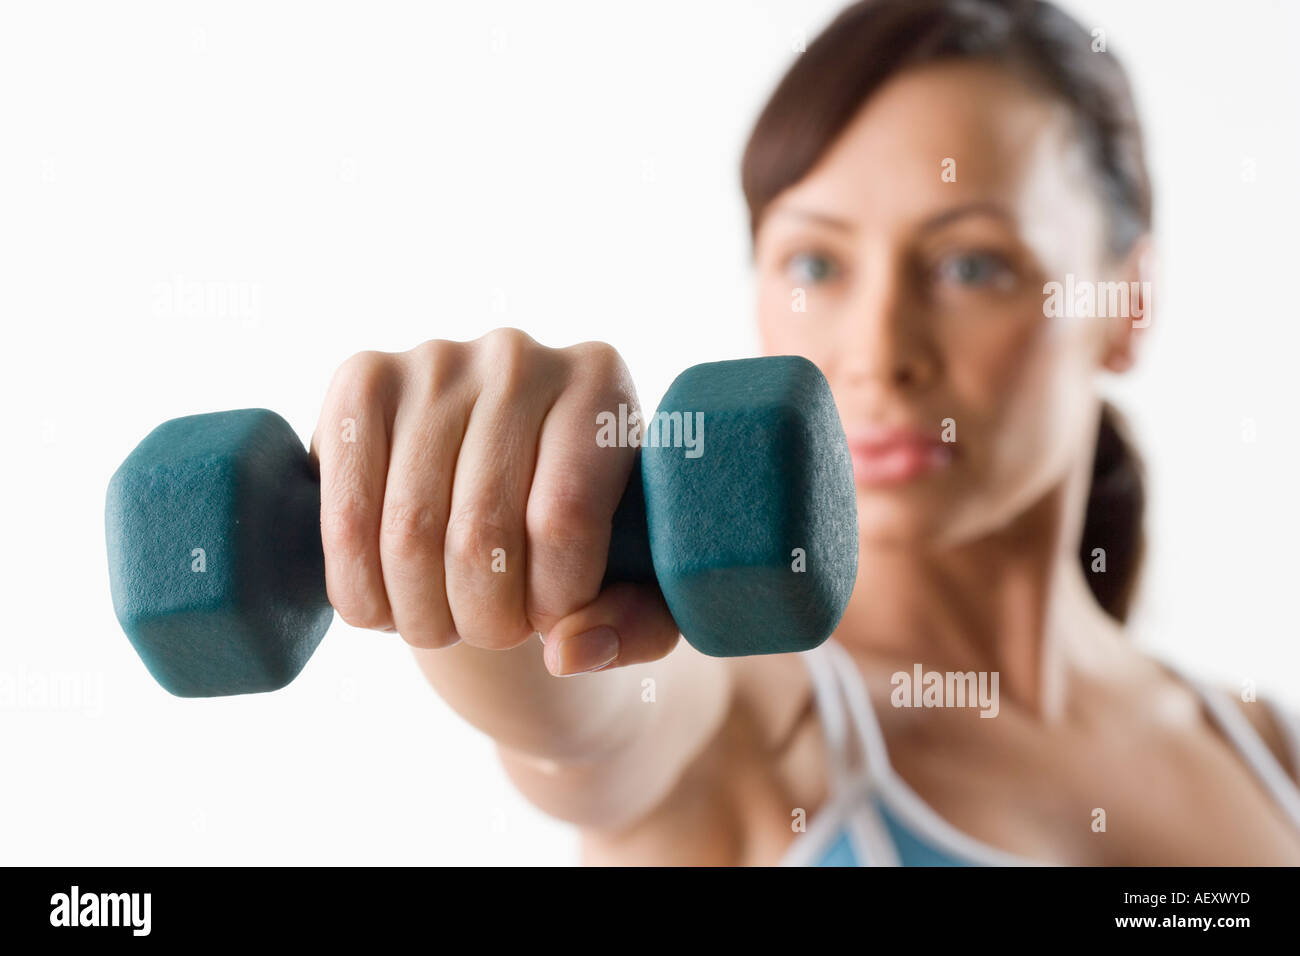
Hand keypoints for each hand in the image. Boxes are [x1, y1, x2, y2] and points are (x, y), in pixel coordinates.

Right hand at [311, 328, 679, 674]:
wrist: (493, 482)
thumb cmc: (580, 535)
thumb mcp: (637, 584)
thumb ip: (636, 626)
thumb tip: (567, 649)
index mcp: (600, 385)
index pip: (563, 519)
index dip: (550, 600)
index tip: (551, 621)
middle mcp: (518, 356)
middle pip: (480, 532)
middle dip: (484, 619)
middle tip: (494, 633)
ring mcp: (432, 362)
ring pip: (408, 532)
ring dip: (422, 615)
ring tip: (444, 625)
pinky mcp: (360, 383)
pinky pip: (345, 516)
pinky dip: (360, 589)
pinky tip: (387, 606)